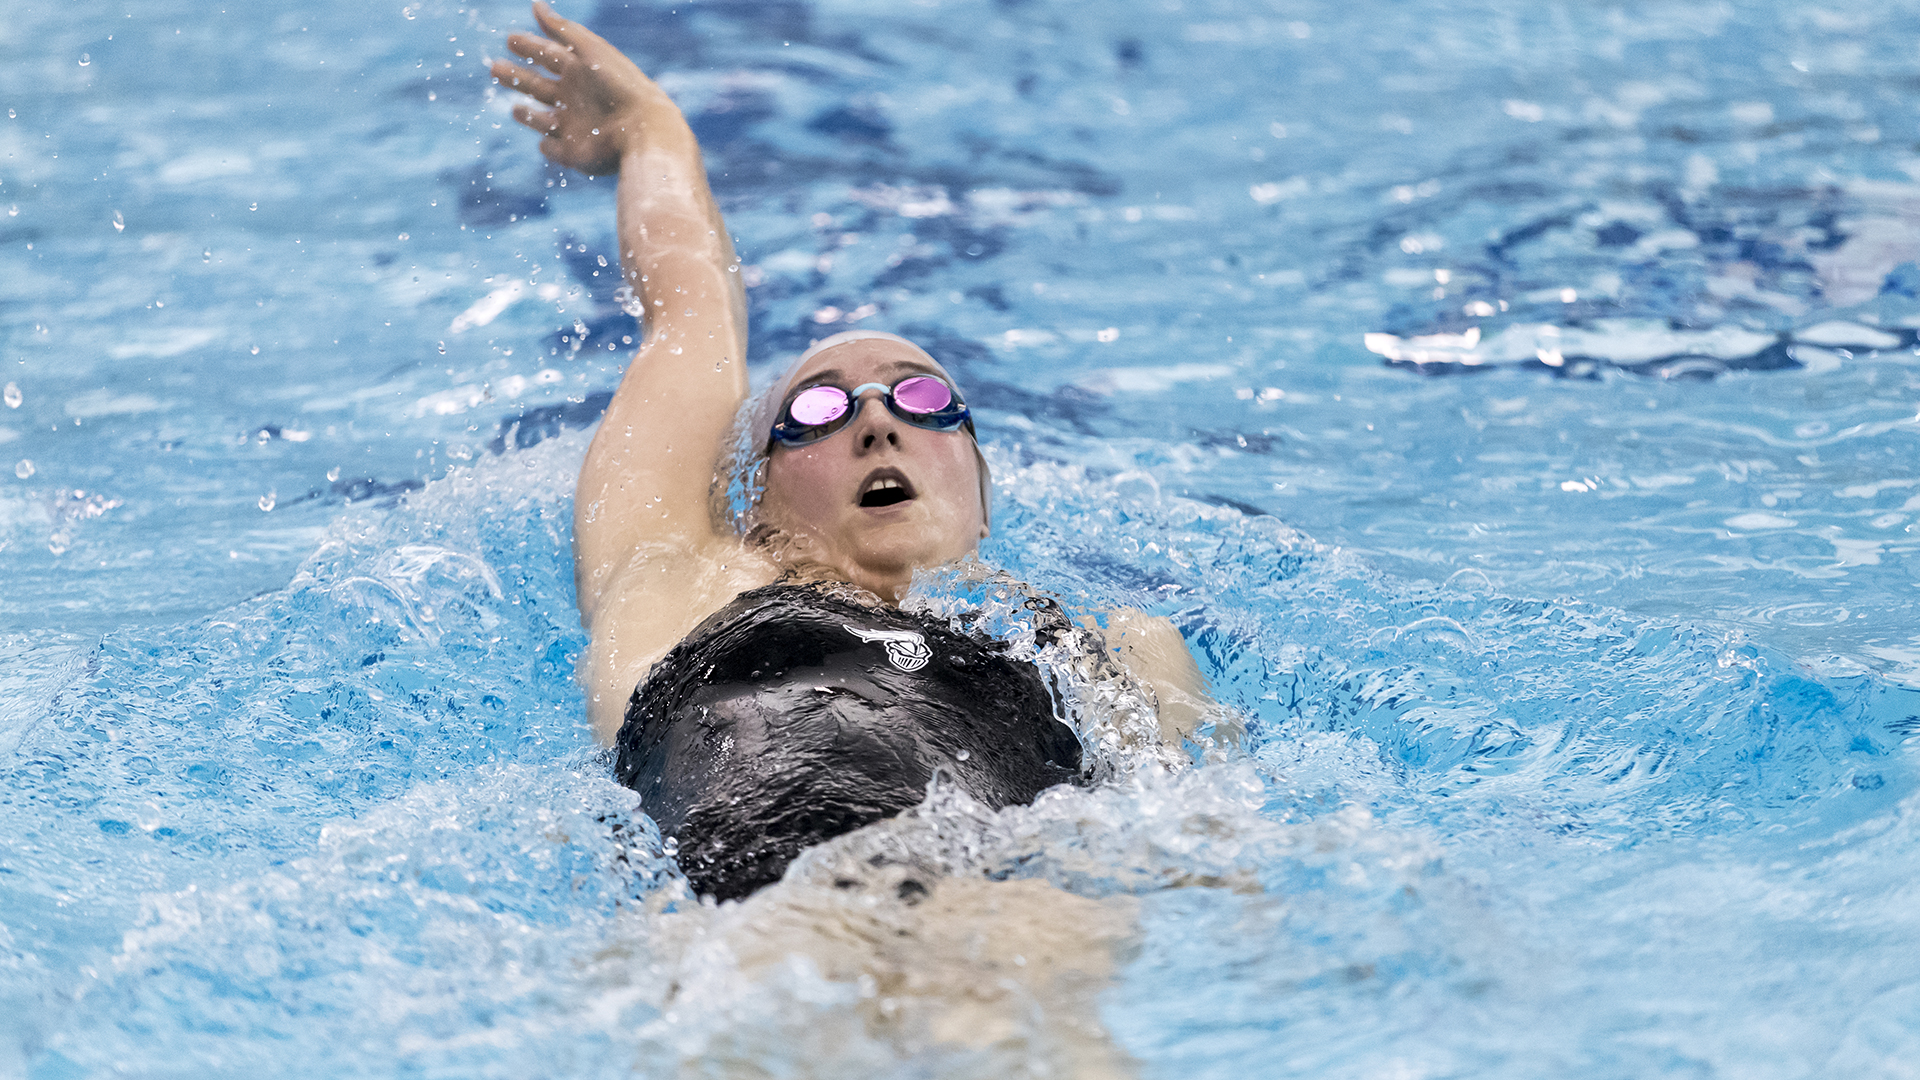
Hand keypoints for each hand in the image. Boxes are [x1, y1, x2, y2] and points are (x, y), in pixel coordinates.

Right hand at [489, 2, 683, 174]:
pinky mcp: (574, 153)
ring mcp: (575, 127)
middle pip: (541, 87)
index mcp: (581, 72)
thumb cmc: (619, 85)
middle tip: (494, 67)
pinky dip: (548, 145)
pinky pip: (556, 149)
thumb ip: (562, 29)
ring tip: (515, 107)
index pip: (549, 55)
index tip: (509, 38)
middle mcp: (577, 99)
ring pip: (544, 119)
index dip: (530, 46)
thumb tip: (536, 5)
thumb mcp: (590, 50)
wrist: (642, 130)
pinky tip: (544, 141)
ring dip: (528, 114)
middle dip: (518, 77)